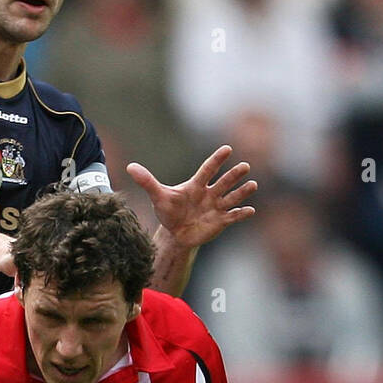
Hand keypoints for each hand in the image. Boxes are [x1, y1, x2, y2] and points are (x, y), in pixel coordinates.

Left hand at [126, 146, 256, 253]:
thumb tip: (130, 166)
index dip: (217, 160)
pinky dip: (241, 214)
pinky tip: (250, 211)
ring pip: (232, 198)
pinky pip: (233, 217)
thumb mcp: (158, 196)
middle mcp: (209, 194)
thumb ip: (147, 182)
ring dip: (242, 192)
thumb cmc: (168, 211)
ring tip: (253, 185)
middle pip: (223, 182)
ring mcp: (216, 207)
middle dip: (234, 175)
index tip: (227, 149)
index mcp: (196, 185)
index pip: (207, 169)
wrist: (175, 233)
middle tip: (245, 166)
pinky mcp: (220, 221)